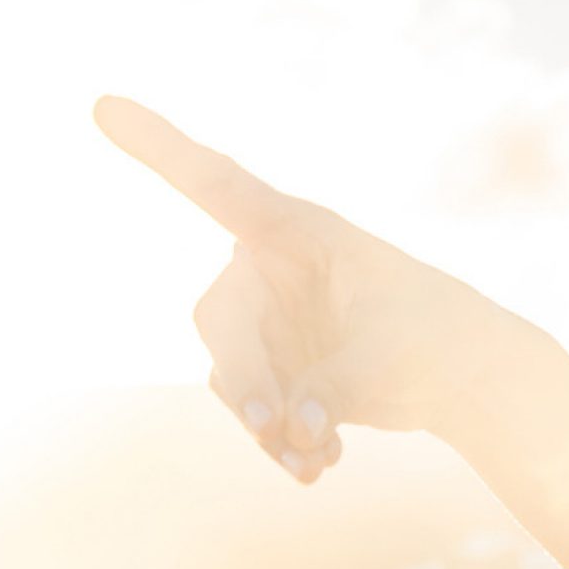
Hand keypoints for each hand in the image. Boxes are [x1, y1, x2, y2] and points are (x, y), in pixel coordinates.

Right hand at [93, 96, 564, 482]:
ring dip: (267, 424)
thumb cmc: (439, 341)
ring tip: (315, 461)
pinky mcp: (276, 365)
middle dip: (244, 379)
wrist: (466, 378)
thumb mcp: (390, 360)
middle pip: (221, 320)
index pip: (217, 185)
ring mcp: (269, 319)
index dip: (159, 147)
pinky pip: (255, 408)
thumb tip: (293, 429)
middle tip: (273, 428)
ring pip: (234, 375)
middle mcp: (272, 269)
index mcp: (301, 231)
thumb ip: (332, 388)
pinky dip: (283, 440)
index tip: (102, 103)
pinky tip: (319, 465)